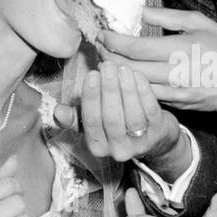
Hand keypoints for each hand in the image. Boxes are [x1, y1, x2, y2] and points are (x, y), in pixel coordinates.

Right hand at [52, 61, 182, 163]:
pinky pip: (150, 109)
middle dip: (109, 90)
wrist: (153, 138)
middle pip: (112, 118)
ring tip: (122, 69)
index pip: (92, 122)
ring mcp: (140, 142)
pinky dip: (143, 90)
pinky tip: (136, 75)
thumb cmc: (117, 125)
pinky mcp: (158, 131)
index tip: (92, 75)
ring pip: (133, 115)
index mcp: (98, 146)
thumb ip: (74, 117)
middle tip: (107, 67)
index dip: (92, 98)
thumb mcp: (92, 123)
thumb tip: (58, 111)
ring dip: (127, 89)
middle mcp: (119, 149)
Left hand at [98, 7, 216, 126]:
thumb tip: (139, 10)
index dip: (112, 41)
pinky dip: (134, 85)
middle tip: (98, 47)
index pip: (133, 48)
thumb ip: (166, 17)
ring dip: (117, 74)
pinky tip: (128, 76)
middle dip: (107, 57)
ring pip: (133, 86)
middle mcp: (173, 74)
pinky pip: (148, 95)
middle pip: (127, 69)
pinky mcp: (176, 104)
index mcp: (179, 50)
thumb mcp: (199, 23)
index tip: (101, 34)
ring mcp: (174, 93)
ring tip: (108, 61)